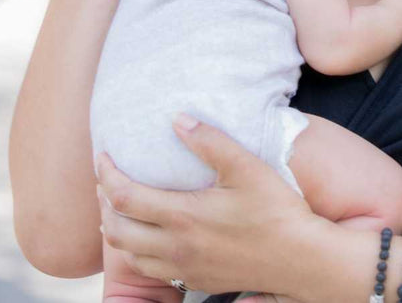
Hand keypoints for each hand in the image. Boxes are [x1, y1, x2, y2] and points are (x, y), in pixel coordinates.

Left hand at [95, 115, 314, 298]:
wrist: (299, 259)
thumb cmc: (275, 209)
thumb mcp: (245, 166)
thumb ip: (209, 141)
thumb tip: (177, 120)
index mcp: (182, 216)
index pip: (124, 197)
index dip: (105, 175)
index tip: (102, 156)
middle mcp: (176, 247)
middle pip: (116, 230)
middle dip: (102, 203)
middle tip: (105, 180)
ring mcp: (184, 268)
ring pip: (129, 255)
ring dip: (116, 229)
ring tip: (118, 206)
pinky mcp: (196, 281)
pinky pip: (150, 270)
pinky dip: (136, 250)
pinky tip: (146, 235)